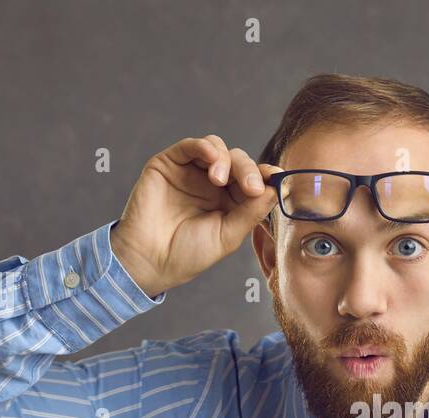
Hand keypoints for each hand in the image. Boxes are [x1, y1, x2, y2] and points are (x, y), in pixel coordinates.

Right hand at [110, 134, 281, 296]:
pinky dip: (205, 148)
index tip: (277, 178)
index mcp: (230, 201)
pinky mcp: (170, 163)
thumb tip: (275, 189)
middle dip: (249, 170)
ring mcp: (191, 172)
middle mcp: (212, 184)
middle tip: (251, 187)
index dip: (265, 176)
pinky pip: (192, 146)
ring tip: (220, 180)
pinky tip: (213, 160)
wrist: (150, 260)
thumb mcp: (228, 236)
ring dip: (226, 160)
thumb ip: (251, 212)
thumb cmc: (188, 254)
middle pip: (239, 161)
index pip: (253, 180)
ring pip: (218, 148)